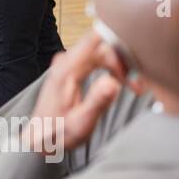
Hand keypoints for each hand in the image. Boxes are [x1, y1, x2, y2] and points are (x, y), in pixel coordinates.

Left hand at [25, 32, 125, 156]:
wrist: (40, 138)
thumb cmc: (57, 134)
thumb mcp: (81, 124)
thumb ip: (97, 102)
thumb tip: (113, 83)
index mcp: (65, 71)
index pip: (93, 40)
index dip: (117, 45)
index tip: (134, 63)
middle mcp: (65, 62)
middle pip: (102, 46)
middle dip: (124, 61)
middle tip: (138, 86)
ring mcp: (68, 64)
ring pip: (102, 52)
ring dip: (121, 66)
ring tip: (134, 87)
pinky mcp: (72, 69)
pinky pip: (97, 59)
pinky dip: (113, 68)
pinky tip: (123, 83)